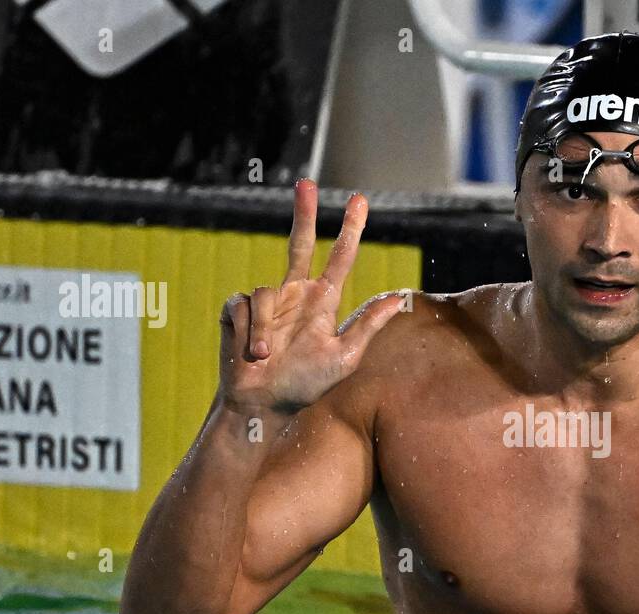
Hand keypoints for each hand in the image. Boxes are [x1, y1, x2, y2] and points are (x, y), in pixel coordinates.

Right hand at [218, 180, 404, 415]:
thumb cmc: (306, 385)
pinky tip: (250, 352)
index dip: (350, 231)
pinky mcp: (238, 310)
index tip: (360, 201)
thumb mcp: (344, 358)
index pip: (339, 259)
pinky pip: (243, 305)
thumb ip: (368, 326)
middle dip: (304, 213)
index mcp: (322, 303)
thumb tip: (400, 298)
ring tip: (266, 358)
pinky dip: (248, 332)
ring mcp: (267, 301)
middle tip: (307, 183)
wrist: (263, 405)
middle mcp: (295, 295)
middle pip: (300, 243)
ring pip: (266, 291)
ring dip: (265, 330)